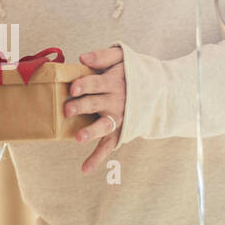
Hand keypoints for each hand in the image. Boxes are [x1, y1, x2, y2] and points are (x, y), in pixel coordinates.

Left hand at [67, 47, 125, 173]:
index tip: (73, 88)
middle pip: (96, 104)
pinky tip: (85, 169)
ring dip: (91, 132)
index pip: (97, 83)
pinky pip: (108, 146)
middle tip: (67, 109)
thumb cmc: (129, 72)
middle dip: (82, 106)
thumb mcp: (121, 57)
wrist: (157, 89)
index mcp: (113, 83)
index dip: (85, 85)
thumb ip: (103, 56)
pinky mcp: (119, 131)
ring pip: (104, 126)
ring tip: (79, 137)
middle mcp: (116, 101)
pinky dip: (97, 158)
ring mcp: (118, 118)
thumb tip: (82, 58)